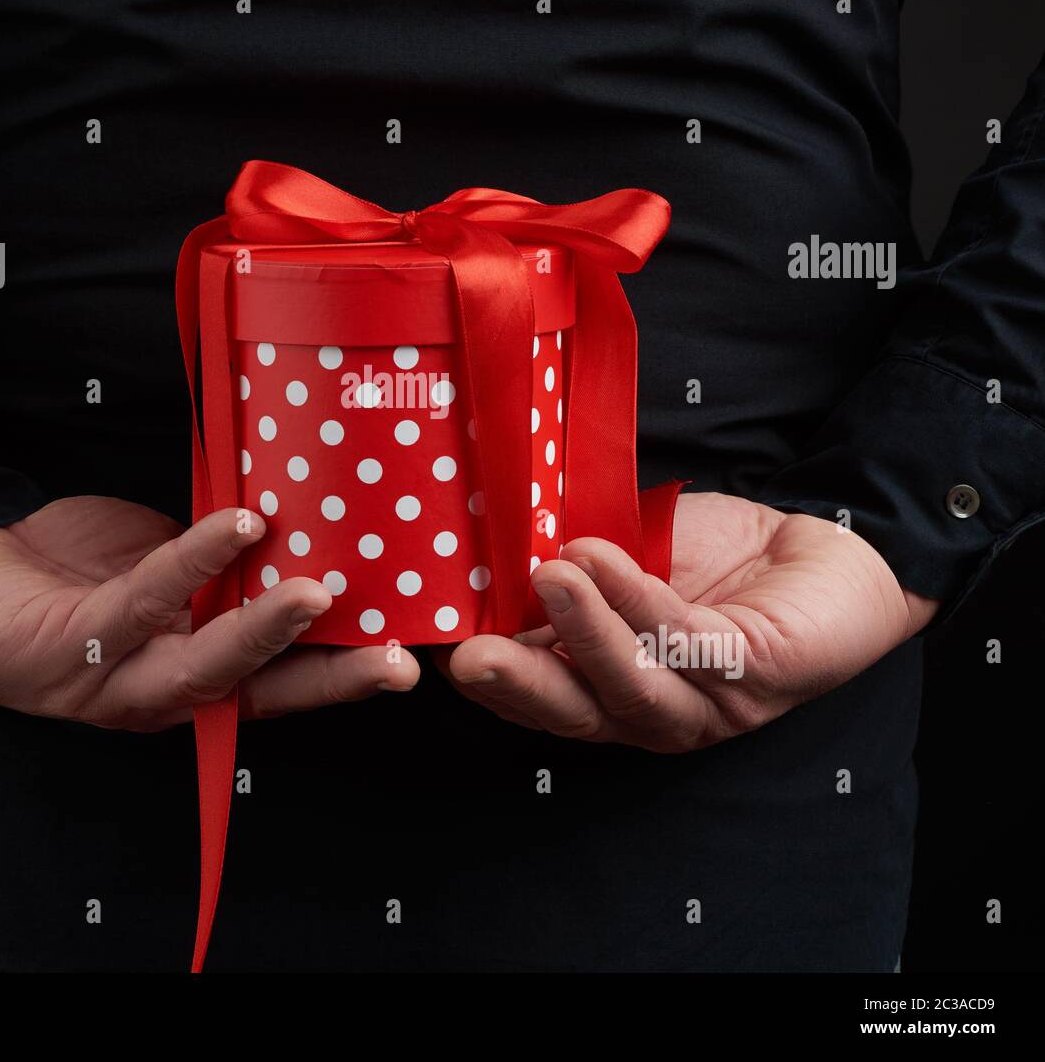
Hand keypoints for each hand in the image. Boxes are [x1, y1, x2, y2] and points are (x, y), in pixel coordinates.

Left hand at [0, 496, 418, 731]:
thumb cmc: (78, 570)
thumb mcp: (167, 564)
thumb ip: (226, 564)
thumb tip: (297, 515)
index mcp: (196, 673)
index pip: (283, 685)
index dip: (344, 677)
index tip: (410, 659)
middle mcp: (165, 693)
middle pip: (260, 695)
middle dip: (331, 680)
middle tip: (393, 659)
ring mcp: (120, 679)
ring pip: (206, 665)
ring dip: (266, 629)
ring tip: (316, 591)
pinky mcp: (78, 645)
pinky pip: (148, 599)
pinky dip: (197, 561)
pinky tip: (240, 525)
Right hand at [433, 491, 937, 750]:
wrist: (826, 548)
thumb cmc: (715, 559)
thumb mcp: (624, 559)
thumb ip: (568, 570)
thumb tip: (490, 549)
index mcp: (613, 692)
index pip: (541, 701)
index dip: (489, 682)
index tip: (437, 646)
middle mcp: (654, 714)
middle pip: (578, 716)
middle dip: (519, 688)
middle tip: (468, 657)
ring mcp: (708, 704)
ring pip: (633, 688)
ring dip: (584, 634)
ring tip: (544, 577)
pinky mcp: (757, 675)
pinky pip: (688, 642)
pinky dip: (639, 600)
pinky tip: (600, 556)